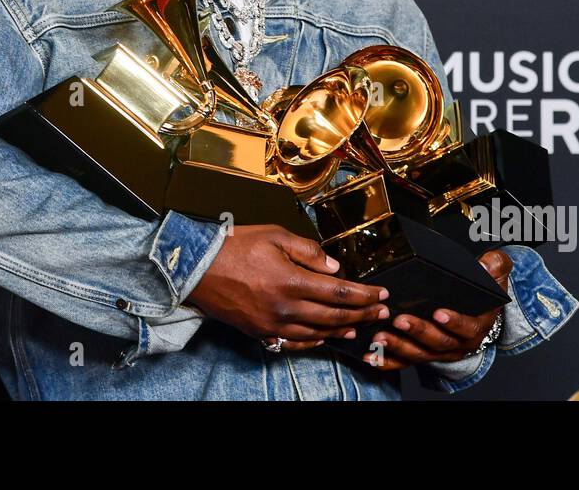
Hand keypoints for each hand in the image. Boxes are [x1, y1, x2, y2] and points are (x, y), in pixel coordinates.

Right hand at [186, 224, 390, 352]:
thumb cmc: (234, 247)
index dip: (364, 295)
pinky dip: (314, 341)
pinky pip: (294, 342)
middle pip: (334, 316)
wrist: (197, 269)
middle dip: (362, 314)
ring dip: (342, 330)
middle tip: (381, 312)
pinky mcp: (260, 332)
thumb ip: (308, 251)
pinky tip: (324, 337)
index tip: (381, 294)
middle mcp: (285, 307)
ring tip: (359, 326)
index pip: (339, 292)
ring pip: (317, 332)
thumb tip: (333, 267)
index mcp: (292, 280)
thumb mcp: (275, 235)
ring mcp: (272, 324)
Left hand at [362, 249, 511, 370]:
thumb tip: (486, 264)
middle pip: (438, 342)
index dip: (454, 322)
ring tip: (380, 336)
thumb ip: (494, 267)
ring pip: (419, 353)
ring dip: (399, 347)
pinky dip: (388, 361)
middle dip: (418, 332)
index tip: (439, 313)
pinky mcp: (422, 354)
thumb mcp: (494, 277)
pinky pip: (405, 361)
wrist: (477, 315)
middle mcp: (458, 343)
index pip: (467, 327)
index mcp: (476, 326)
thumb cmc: (482, 295)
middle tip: (399, 321)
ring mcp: (439, 351)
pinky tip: (371, 357)